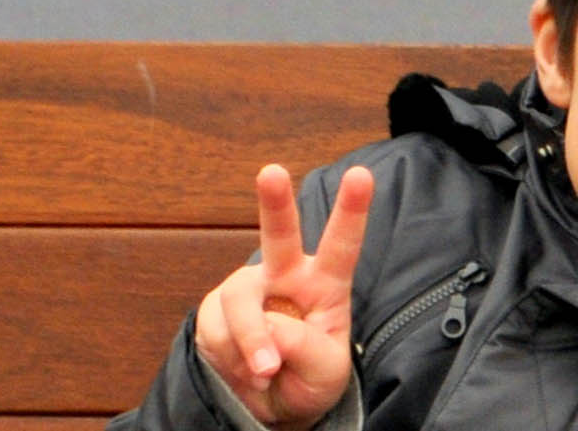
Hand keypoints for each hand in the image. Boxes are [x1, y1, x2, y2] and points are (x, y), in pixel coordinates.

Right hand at [193, 163, 374, 430]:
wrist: (270, 405)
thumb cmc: (309, 377)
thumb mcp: (325, 371)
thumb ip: (303, 347)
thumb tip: (266, 326)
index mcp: (325, 284)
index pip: (341, 245)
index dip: (352, 210)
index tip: (361, 175)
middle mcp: (284, 276)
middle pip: (279, 235)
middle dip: (275, 202)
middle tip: (272, 172)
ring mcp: (247, 291)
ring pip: (240, 304)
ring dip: (250, 343)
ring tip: (266, 373)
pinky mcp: (215, 310)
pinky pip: (215, 330)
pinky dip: (231, 359)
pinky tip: (246, 373)